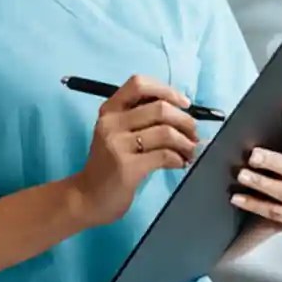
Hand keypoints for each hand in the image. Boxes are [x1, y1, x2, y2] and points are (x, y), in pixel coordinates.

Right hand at [68, 75, 198, 227]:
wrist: (87, 198)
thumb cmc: (108, 164)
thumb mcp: (116, 134)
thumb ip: (140, 119)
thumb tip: (182, 113)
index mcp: (110, 110)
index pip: (139, 84)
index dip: (167, 90)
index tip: (184, 104)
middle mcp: (111, 123)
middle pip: (160, 108)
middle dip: (185, 120)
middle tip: (194, 134)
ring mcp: (118, 145)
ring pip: (166, 132)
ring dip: (186, 142)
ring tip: (190, 151)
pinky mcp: (127, 167)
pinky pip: (164, 156)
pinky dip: (178, 158)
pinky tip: (179, 163)